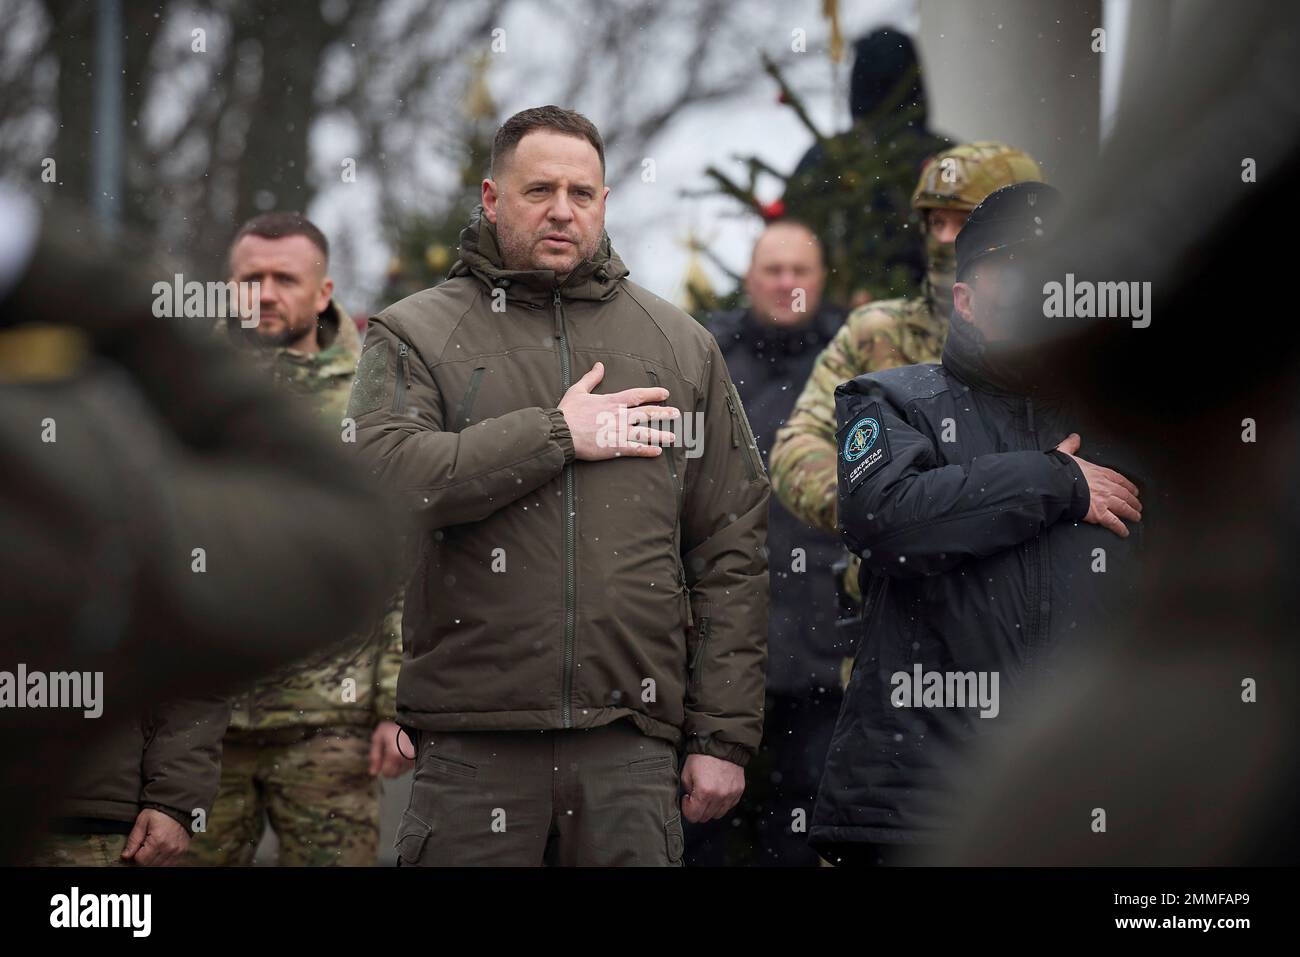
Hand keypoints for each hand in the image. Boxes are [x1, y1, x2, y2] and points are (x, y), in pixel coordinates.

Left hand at [122, 809, 189, 865]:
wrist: (179, 807)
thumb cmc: (160, 812)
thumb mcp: (143, 821)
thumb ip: (134, 839)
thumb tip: (126, 855)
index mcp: (158, 840)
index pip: (140, 860)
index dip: (135, 854)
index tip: (138, 846)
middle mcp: (169, 848)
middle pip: (149, 864)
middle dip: (143, 858)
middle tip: (144, 847)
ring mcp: (177, 851)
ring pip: (159, 866)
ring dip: (152, 861)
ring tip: (152, 849)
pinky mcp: (182, 851)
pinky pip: (170, 864)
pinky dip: (162, 861)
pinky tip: (160, 852)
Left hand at [369, 720, 414, 777]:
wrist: (410, 722)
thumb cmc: (394, 728)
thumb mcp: (378, 737)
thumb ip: (374, 756)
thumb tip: (373, 772)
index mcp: (394, 754)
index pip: (387, 773)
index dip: (382, 768)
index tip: (383, 760)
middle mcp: (405, 759)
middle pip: (394, 775)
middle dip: (390, 768)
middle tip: (389, 756)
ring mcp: (413, 759)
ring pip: (401, 772)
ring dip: (397, 766)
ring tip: (397, 752)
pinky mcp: (418, 759)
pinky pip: (408, 767)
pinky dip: (404, 763)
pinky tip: (403, 753)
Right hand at [558, 361, 679, 460]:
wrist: (560, 432)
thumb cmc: (567, 412)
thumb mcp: (578, 390)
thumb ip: (591, 378)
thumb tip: (599, 365)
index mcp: (612, 402)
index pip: (637, 395)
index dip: (653, 394)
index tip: (665, 394)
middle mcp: (619, 416)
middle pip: (647, 414)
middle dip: (663, 413)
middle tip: (677, 414)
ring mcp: (618, 432)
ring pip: (645, 433)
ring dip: (660, 434)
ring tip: (673, 437)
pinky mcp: (613, 447)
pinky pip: (634, 449)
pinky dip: (647, 451)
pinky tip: (657, 452)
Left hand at [680, 754, 744, 823]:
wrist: (721, 744)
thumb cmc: (703, 756)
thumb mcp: (686, 773)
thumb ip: (688, 791)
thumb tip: (690, 800)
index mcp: (704, 792)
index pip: (694, 816)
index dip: (687, 809)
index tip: (687, 800)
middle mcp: (719, 796)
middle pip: (706, 817)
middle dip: (698, 809)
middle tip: (696, 797)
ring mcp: (731, 795)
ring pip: (718, 815)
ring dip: (710, 808)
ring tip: (707, 795)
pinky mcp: (739, 791)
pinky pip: (729, 806)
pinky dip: (722, 802)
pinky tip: (717, 792)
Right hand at [1054, 433, 1141, 537]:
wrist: (1058, 484)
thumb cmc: (1061, 470)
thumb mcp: (1065, 453)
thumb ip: (1071, 446)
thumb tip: (1074, 438)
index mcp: (1099, 472)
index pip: (1119, 479)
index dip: (1128, 485)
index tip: (1134, 490)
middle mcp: (1106, 486)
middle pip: (1124, 494)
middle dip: (1133, 500)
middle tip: (1138, 505)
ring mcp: (1105, 500)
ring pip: (1123, 507)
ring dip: (1131, 512)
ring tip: (1136, 517)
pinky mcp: (1100, 514)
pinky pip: (1114, 522)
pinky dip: (1120, 528)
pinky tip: (1125, 532)